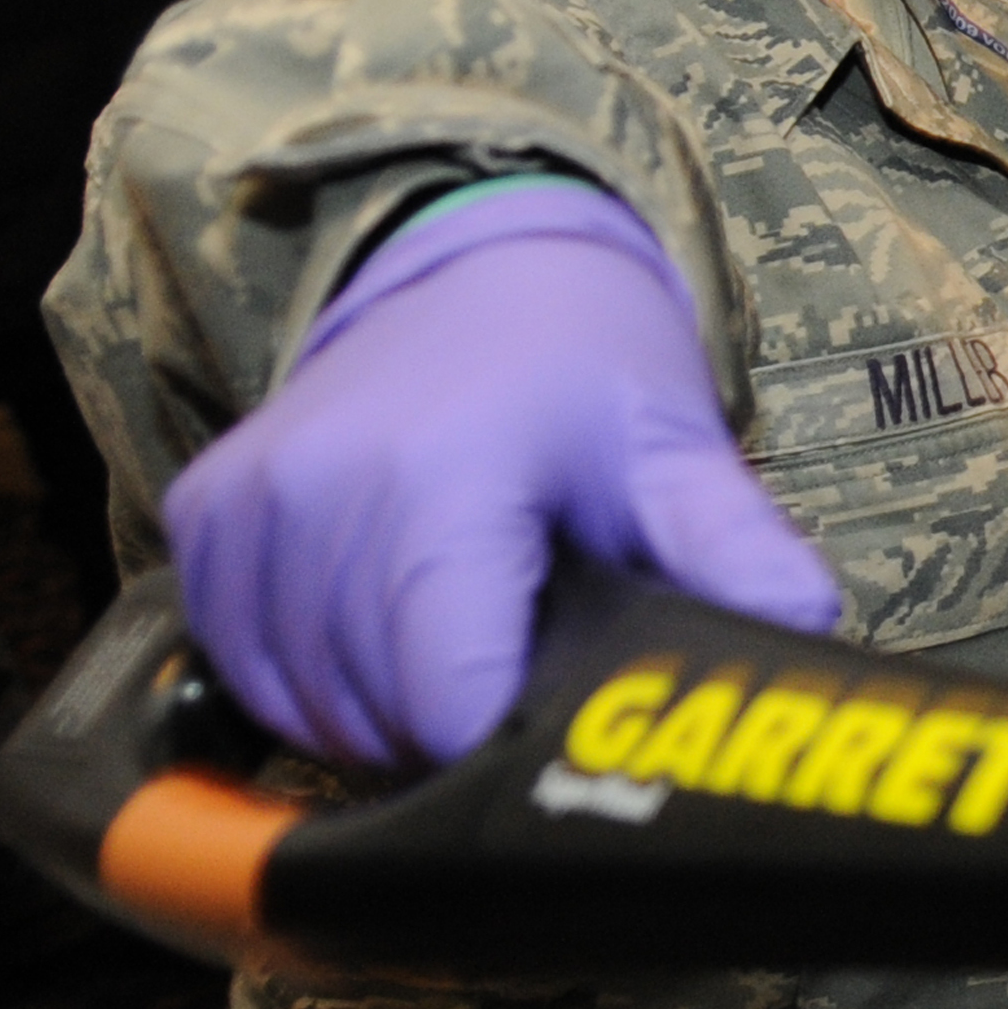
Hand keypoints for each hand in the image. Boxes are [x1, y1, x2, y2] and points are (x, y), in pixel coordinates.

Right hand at [163, 182, 839, 765]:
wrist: (481, 269)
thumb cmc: (586, 365)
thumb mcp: (674, 451)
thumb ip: (733, 551)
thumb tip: (802, 632)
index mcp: (441, 479)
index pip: (448, 702)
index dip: (509, 739)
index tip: (559, 716)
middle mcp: (321, 489)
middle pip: (373, 718)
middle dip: (455, 732)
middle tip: (526, 666)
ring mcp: (248, 504)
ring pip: (301, 706)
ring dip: (380, 714)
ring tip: (465, 638)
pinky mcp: (205, 516)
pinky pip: (241, 662)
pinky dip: (310, 677)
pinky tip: (387, 628)